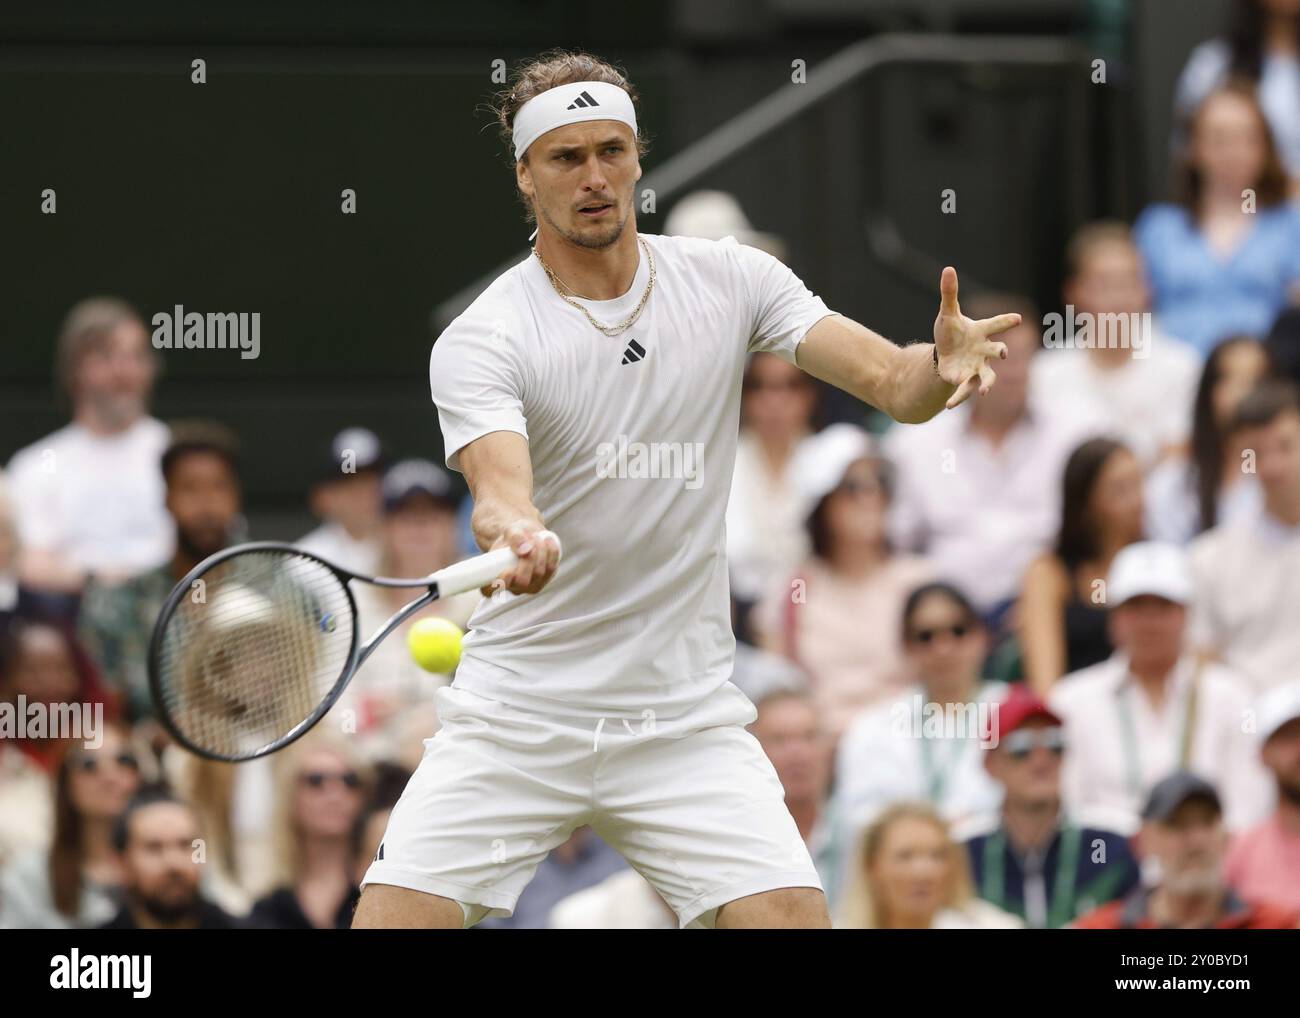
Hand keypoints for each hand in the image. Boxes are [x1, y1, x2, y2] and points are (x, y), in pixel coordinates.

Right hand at [481, 520, 561, 595]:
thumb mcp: (511, 531)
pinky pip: (551, 568)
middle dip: (528, 560)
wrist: (526, 536)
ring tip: (535, 537)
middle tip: (529, 540)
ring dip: (540, 553)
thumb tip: (525, 551)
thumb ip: (515, 538)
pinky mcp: (545, 579)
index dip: (500, 584)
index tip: (507, 570)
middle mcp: (513, 586)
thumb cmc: (514, 536)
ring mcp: (531, 585)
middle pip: (522, 581)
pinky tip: (547, 541)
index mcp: (495, 578)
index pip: (492, 590)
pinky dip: (551, 553)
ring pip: (538, 574)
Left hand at [932, 266, 1018, 409]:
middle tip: (1003, 353)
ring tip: (985, 392)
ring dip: (987, 384)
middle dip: (1000, 352)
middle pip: (997, 351)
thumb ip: (949, 293)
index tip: (1018, 318)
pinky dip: (959, 397)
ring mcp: (978, 367)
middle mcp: (984, 350)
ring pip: (988, 377)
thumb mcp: (947, 313)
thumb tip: (948, 268)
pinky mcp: (966, 380)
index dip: (1007, 321)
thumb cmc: (951, 332)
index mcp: (982, 331)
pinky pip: (965, 390)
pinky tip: (949, 406)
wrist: (945, 353)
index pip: (997, 324)